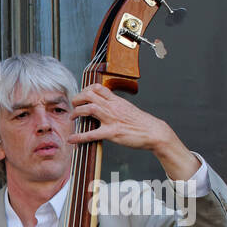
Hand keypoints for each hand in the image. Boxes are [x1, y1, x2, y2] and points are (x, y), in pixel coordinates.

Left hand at [69, 84, 199, 179]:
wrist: (154, 131)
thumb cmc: (141, 122)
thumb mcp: (127, 109)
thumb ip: (115, 106)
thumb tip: (104, 106)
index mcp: (117, 101)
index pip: (98, 88)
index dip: (85, 90)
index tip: (81, 95)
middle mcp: (113, 107)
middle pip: (90, 95)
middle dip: (78, 98)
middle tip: (73, 105)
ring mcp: (112, 119)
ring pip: (89, 109)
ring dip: (76, 112)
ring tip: (72, 117)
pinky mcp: (112, 133)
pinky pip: (91, 134)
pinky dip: (79, 137)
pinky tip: (72, 139)